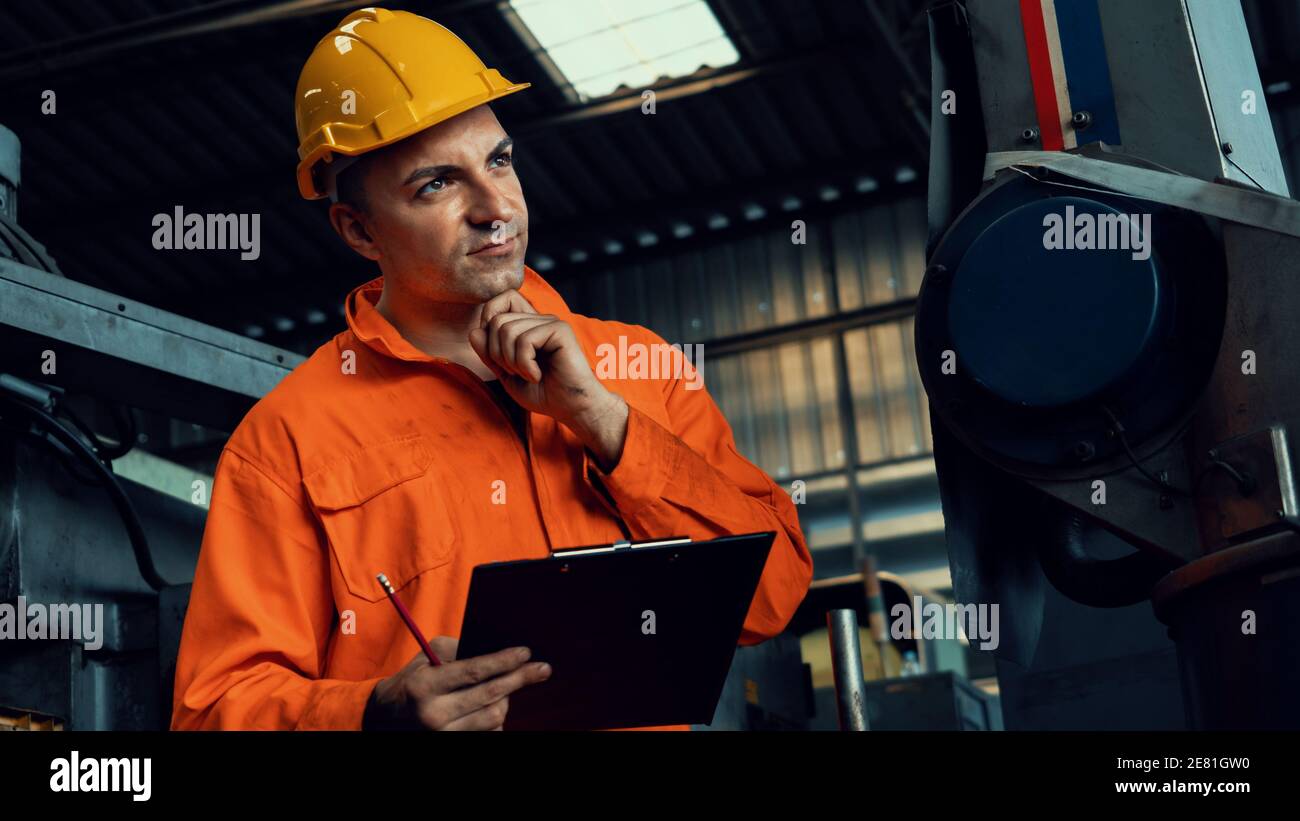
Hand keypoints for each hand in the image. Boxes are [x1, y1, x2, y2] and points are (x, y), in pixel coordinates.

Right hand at [363, 637, 551, 730]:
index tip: (525, 653)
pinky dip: (497, 719)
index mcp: (425, 686)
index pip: (473, 672)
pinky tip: (497, 706)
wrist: (387, 717)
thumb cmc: (414, 678)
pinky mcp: (449, 744)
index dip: (503, 661)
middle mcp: (433, 715)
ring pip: (493, 717)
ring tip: (510, 687)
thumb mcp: (429, 655)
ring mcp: (442, 735)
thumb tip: (497, 650)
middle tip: (542, 669)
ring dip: (507, 699)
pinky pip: (489, 733)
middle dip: (519, 680)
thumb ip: (460, 649)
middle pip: (489, 696)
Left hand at [467, 289, 627, 469]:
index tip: (497, 353)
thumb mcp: (507, 375)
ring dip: (511, 361)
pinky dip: (525, 365)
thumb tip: (474, 331)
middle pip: (497, 320)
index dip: (488, 321)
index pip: (501, 300)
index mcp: (528, 325)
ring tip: (528, 374)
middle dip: (497, 353)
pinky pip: (525, 340)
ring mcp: (550, 323)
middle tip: (515, 372)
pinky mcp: (560, 330)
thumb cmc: (543, 394)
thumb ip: (489, 354)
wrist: (571, 409)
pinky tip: (537, 375)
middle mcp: (539, 319)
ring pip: (507, 329)